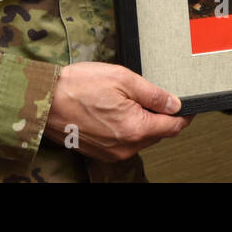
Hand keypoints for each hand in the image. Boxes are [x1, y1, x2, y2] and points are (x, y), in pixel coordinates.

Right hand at [43, 62, 190, 161]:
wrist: (44, 100)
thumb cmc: (78, 86)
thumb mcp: (122, 79)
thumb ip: (153, 93)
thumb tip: (174, 104)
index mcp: (135, 129)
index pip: (173, 127)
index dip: (183, 115)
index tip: (187, 105)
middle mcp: (126, 147)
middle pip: (158, 134)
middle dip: (161, 116)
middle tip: (152, 94)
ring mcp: (113, 153)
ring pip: (142, 138)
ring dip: (143, 122)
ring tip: (127, 99)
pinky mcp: (101, 152)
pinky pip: (125, 142)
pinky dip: (127, 128)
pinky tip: (116, 111)